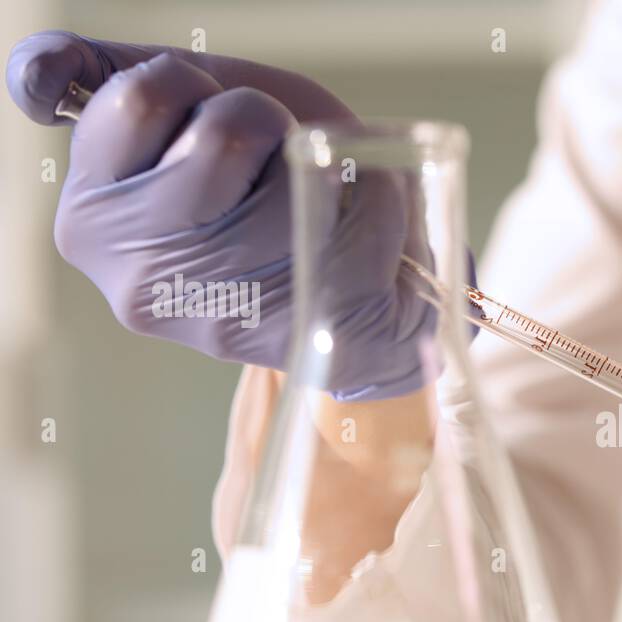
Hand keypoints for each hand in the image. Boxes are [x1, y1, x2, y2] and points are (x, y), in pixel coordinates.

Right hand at [6, 31, 434, 399]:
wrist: (358, 280)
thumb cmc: (265, 186)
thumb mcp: (183, 118)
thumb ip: (110, 81)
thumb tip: (37, 78)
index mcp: (93, 218)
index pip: (140, 98)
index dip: (198, 88)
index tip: (208, 124)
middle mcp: (139, 281)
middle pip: (224, 134)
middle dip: (264, 121)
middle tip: (271, 161)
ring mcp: (221, 319)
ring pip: (297, 178)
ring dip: (325, 165)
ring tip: (314, 203)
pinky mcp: (307, 337)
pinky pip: (361, 223)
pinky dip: (378, 204)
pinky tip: (356, 231)